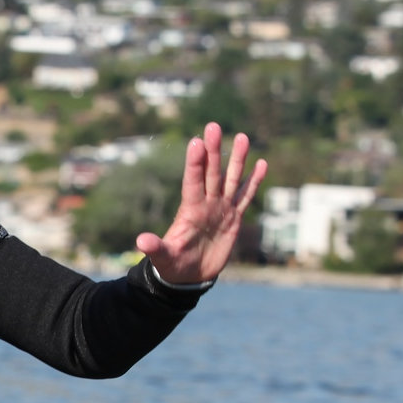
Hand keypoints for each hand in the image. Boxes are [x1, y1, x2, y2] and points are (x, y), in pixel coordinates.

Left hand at [136, 122, 267, 284]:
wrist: (190, 276)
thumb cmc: (173, 266)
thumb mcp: (164, 257)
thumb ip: (155, 247)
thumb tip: (140, 241)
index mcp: (190, 210)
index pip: (193, 181)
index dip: (195, 163)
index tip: (196, 141)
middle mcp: (206, 204)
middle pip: (212, 173)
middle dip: (214, 150)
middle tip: (213, 126)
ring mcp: (221, 209)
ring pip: (232, 179)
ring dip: (238, 160)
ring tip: (242, 137)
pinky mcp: (233, 218)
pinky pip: (245, 196)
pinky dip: (254, 181)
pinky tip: (261, 164)